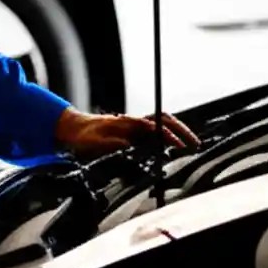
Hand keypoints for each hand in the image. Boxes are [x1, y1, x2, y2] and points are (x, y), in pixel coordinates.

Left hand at [54, 107, 199, 160]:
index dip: (169, 136)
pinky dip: (169, 136)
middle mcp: (134, 123)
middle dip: (181, 131)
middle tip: (195, 144)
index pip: (155, 126)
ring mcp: (135, 127)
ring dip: (178, 132)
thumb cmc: (83, 135)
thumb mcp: (93, 141)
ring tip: (191, 145)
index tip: (179, 147)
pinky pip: (156, 132)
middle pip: (165, 121)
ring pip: (163, 124)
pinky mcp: (134, 133)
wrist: (73, 129)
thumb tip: (128, 145)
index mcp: (128, 123)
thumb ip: (110, 143)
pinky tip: (176, 147)